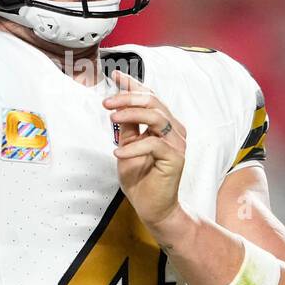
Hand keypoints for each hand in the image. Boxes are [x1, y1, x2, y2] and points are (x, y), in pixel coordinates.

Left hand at [105, 69, 187, 229]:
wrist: (153, 208)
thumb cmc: (141, 179)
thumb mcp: (128, 146)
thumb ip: (128, 127)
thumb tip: (118, 104)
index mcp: (165, 124)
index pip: (151, 97)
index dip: (133, 85)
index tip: (115, 75)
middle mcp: (175, 130)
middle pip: (153, 102)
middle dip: (127, 98)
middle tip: (106, 103)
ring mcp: (178, 143)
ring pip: (156, 117)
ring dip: (131, 114)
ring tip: (112, 119)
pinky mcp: (176, 158)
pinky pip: (153, 144)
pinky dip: (133, 147)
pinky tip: (118, 152)